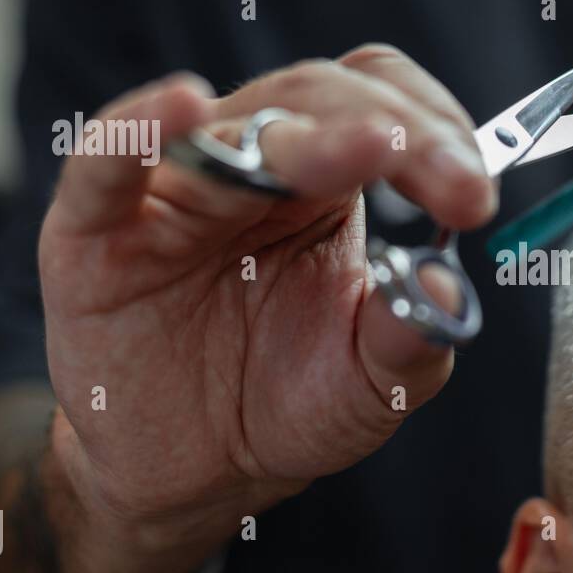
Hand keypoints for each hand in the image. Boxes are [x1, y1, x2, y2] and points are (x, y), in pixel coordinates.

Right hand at [40, 46, 495, 526]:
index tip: (477, 194)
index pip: (384, 112)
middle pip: (319, 99)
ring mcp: (174, 192)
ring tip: (373, 146)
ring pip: (234, 127)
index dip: (437, 134)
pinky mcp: (95, 232)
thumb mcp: (372, 382)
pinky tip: (183, 107)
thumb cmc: (289, 403)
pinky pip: (106, 165)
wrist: (198, 473)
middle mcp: (256, 168)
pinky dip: (137, 129)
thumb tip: (452, 289)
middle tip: (457, 184)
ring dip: (308, 132)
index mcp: (330, 185)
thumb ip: (413, 337)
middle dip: (397, 132)